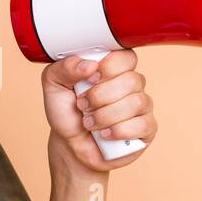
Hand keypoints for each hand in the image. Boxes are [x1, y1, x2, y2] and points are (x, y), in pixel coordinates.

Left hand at [42, 50, 155, 173]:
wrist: (69, 144)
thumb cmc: (66, 111)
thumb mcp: (54, 85)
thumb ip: (65, 68)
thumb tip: (89, 65)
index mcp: (113, 67)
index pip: (126, 56)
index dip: (108, 67)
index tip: (90, 78)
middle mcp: (131, 83)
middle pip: (131, 80)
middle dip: (100, 96)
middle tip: (82, 105)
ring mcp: (142, 105)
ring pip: (136, 103)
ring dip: (105, 116)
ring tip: (89, 123)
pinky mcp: (147, 128)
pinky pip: (143, 125)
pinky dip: (119, 131)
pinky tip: (105, 134)